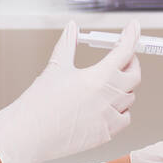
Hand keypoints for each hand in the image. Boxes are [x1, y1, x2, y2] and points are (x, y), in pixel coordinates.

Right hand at [0, 20, 141, 162]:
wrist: (29, 134)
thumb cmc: (39, 104)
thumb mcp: (56, 67)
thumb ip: (68, 44)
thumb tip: (72, 28)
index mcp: (97, 77)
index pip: (124, 51)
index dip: (131, 36)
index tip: (133, 28)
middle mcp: (107, 97)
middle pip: (134, 75)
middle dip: (131, 62)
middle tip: (122, 57)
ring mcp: (108, 117)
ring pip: (130, 98)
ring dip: (124, 87)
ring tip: (110, 82)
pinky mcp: (105, 134)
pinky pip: (124, 119)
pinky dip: (121, 110)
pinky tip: (108, 106)